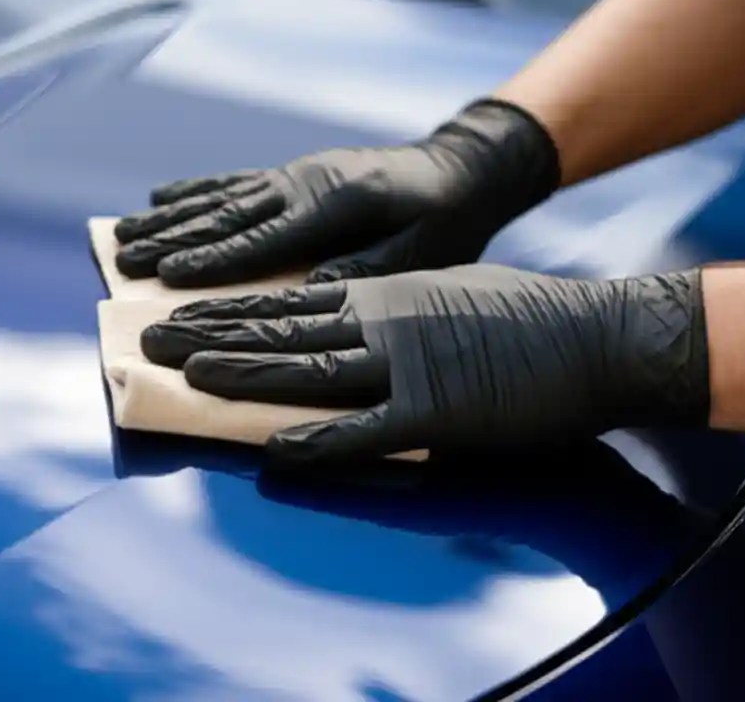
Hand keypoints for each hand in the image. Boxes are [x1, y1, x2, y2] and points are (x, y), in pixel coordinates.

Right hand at [114, 100, 558, 287]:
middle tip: (122, 259)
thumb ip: (367, 267)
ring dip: (168, 217)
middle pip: (227, 216)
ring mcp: (294, 174)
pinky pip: (234, 181)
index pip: (263, 240)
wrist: (459, 169)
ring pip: (220, 198)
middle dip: (171, 239)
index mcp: (335, 207)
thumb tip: (310, 289)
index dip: (213, 259)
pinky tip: (159, 196)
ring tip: (122, 235)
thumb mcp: (424, 252)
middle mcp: (304, 184)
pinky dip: (194, 190)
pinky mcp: (292, 174)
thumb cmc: (447, 221)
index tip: (165, 274)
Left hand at [140, 264, 709, 465]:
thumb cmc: (522, 319)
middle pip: (279, 328)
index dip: (227, 310)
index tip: (178, 313)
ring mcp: (407, 364)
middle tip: (150, 342)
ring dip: (244, 373)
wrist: (593, 337)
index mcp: (383, 294)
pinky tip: (274, 449)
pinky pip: (365, 431)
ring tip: (188, 377)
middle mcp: (383, 321)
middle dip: (211, 336)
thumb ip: (388, 311)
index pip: (287, 301)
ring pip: (307, 369)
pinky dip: (318, 442)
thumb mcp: (443, 294)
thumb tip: (344, 322)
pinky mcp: (437, 410)